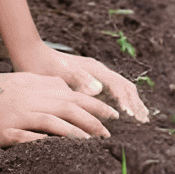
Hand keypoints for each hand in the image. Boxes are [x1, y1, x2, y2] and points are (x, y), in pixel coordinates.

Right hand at [0, 65, 120, 143]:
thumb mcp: (22, 81)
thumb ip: (44, 85)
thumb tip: (65, 89)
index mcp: (39, 87)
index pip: (74, 95)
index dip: (95, 105)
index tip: (113, 114)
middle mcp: (34, 99)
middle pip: (70, 107)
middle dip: (94, 118)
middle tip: (110, 131)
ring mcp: (22, 113)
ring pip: (56, 120)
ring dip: (78, 130)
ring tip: (95, 141)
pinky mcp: (9, 127)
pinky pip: (33, 134)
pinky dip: (50, 140)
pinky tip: (63, 147)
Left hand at [9, 42, 149, 123]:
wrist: (30, 54)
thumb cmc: (43, 65)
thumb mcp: (58, 73)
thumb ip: (78, 79)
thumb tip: (99, 90)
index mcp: (94, 69)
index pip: (118, 85)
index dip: (126, 101)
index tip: (130, 116)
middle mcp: (98, 70)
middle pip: (125, 86)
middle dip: (135, 103)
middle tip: (144, 120)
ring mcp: (95, 74)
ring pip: (121, 87)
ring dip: (131, 102)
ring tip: (140, 117)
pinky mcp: (90, 78)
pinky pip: (112, 90)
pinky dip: (121, 100)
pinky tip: (121, 111)